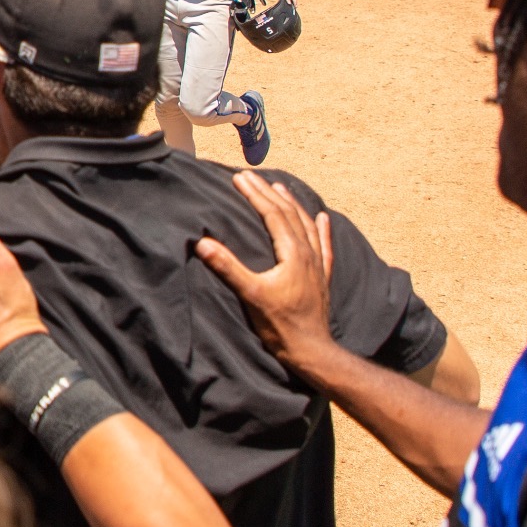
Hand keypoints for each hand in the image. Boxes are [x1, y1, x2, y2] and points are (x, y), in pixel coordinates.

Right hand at [192, 171, 339, 376]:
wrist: (310, 350)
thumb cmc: (280, 325)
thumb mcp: (250, 294)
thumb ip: (227, 267)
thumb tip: (203, 243)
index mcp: (291, 253)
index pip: (272, 214)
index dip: (255, 194)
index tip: (239, 178)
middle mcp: (307, 253)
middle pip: (287, 214)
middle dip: (267, 193)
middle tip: (251, 176)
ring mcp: (317, 265)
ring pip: (305, 225)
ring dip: (291, 204)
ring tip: (279, 188)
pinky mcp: (321, 277)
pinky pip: (323, 245)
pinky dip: (322, 229)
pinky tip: (322, 218)